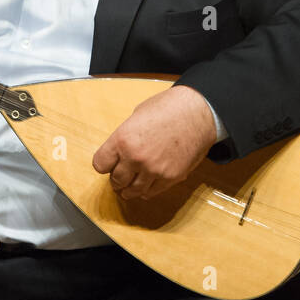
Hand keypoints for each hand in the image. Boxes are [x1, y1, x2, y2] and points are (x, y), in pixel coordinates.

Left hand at [91, 85, 217, 199]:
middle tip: (119, 176)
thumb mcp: (137, 115)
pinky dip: (146, 191)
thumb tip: (120, 150)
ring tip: (128, 187)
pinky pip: (151, 192)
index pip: (100, 164)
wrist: (198, 112)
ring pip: (132, 191)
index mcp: (123, 139)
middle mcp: (136, 158)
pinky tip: (145, 186)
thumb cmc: (169, 107)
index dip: (103, 164)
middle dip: (116, 178)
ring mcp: (154, 170)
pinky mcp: (170, 178)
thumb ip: (126, 135)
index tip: (106, 164)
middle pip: (116, 180)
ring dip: (129, 189)